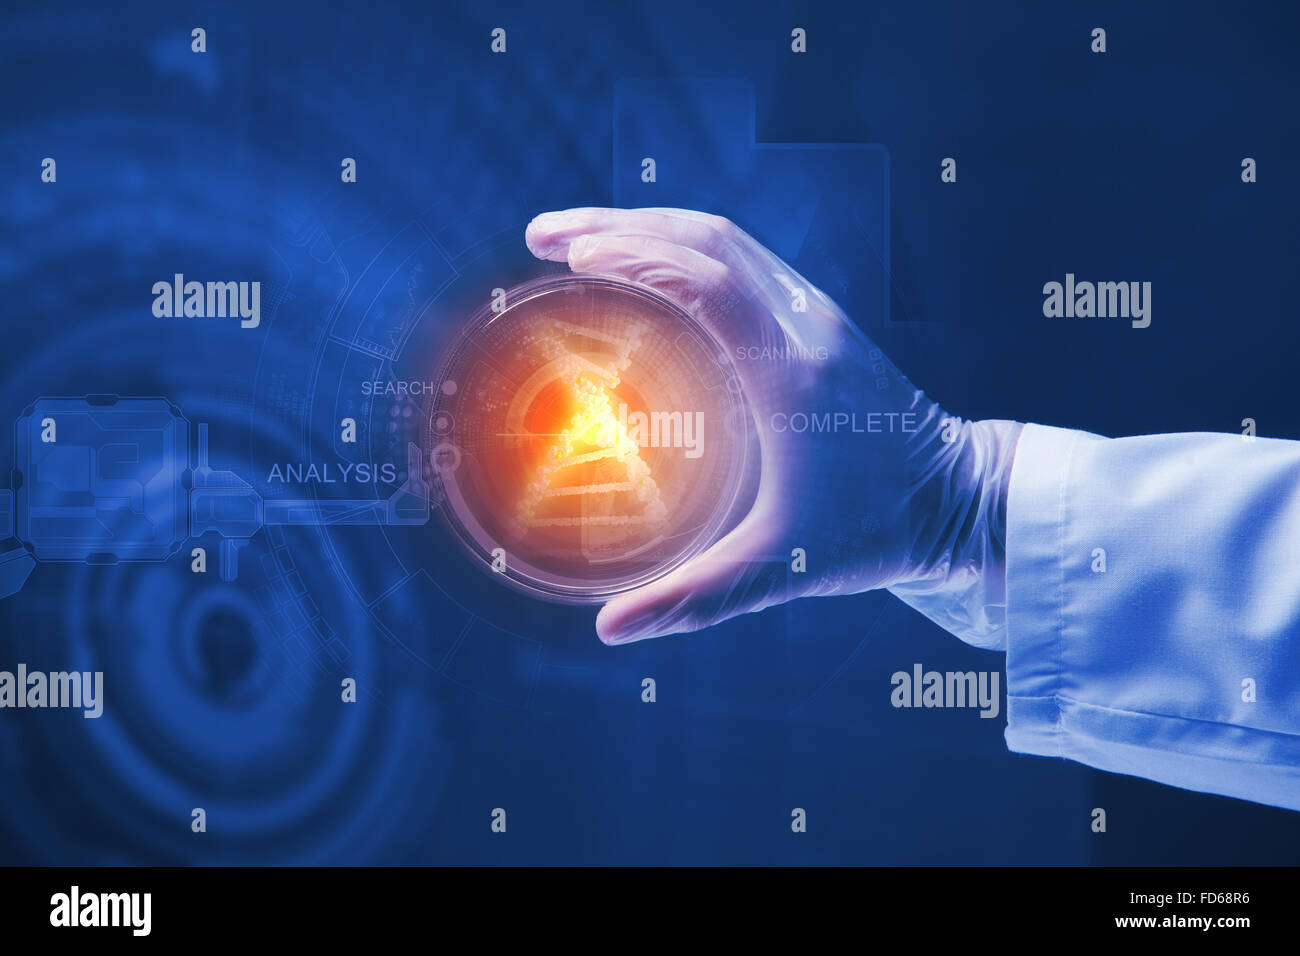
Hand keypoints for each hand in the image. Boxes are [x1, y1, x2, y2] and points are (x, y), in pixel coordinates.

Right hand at [525, 207, 1020, 647]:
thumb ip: (697, 600)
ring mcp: (817, 316)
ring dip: (650, 228)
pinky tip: (648, 268)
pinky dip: (683, 249)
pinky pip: (742, 262)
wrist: (963, 500)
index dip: (634, 258)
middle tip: (543, 236)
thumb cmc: (880, 531)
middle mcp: (806, 327)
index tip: (569, 257)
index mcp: (793, 374)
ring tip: (578, 240)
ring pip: (726, 241)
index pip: (707, 282)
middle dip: (618, 225)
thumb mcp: (785, 569)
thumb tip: (612, 630)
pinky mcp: (821, 321)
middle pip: (706, 239)